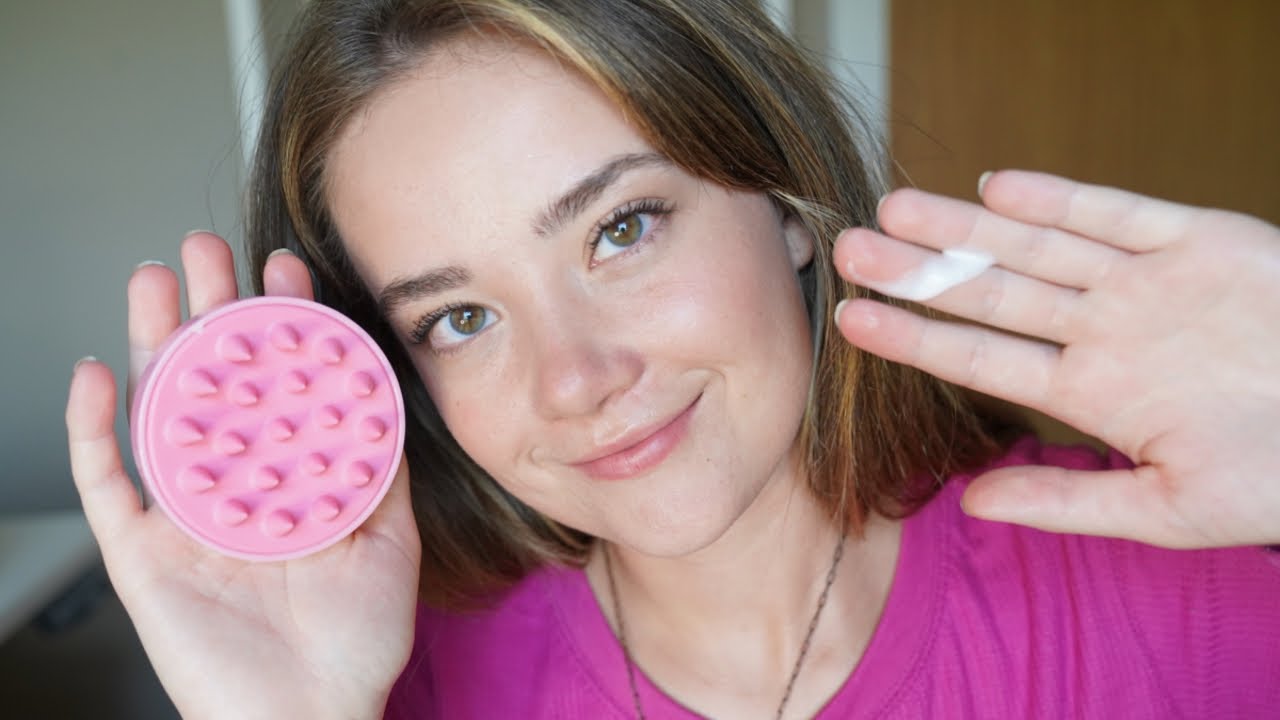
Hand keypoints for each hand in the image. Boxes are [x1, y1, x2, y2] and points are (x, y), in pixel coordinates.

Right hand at [66, 233, 421, 718]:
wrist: (310, 718)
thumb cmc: (352, 645)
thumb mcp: (388, 541)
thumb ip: (382, 470)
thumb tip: (382, 397)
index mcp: (287, 477)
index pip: (278, 384)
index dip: (280, 327)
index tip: (288, 273)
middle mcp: (232, 484)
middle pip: (212, 381)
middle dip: (207, 310)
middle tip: (208, 248)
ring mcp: (183, 513)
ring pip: (155, 412)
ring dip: (148, 343)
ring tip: (153, 279)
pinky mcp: (141, 554)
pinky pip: (105, 484)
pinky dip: (91, 430)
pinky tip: (96, 374)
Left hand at [834, 171, 1279, 548]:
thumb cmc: (1276, 477)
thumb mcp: (1167, 508)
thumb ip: (1068, 501)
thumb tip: (974, 502)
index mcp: (1092, 392)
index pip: (982, 359)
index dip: (915, 336)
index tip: (851, 319)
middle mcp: (1105, 330)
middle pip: (994, 293)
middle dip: (921, 272)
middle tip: (848, 249)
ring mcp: (1146, 283)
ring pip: (1038, 244)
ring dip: (967, 228)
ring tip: (895, 208)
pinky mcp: (1200, 240)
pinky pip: (1119, 213)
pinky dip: (1062, 200)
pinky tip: (994, 189)